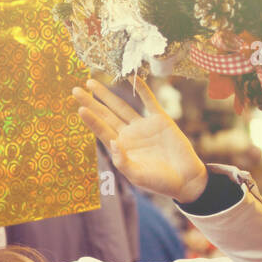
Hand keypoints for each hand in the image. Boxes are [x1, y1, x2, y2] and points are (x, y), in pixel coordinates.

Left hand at [72, 75, 208, 202]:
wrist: (185, 179)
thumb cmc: (160, 182)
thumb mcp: (138, 176)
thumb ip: (123, 161)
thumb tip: (113, 142)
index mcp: (121, 149)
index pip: (102, 131)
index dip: (91, 119)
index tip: (80, 108)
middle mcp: (129, 135)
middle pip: (106, 115)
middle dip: (91, 102)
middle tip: (75, 89)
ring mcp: (143, 126)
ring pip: (122, 106)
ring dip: (107, 94)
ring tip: (91, 82)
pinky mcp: (160, 120)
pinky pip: (148, 101)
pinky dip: (141, 89)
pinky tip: (132, 78)